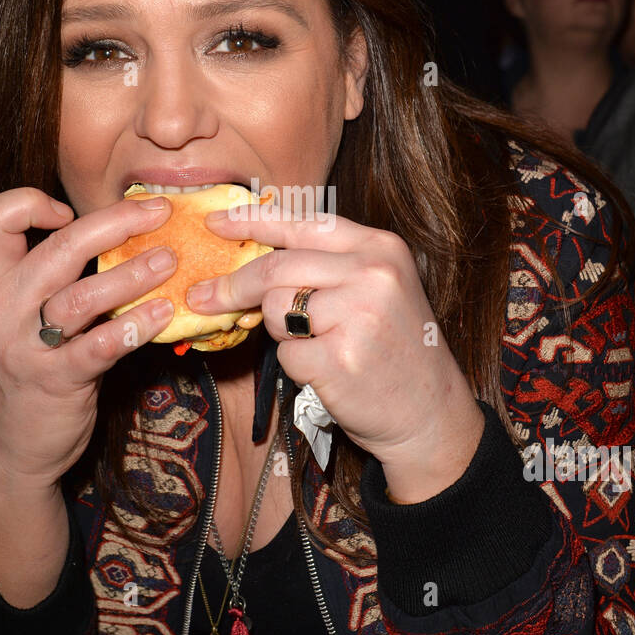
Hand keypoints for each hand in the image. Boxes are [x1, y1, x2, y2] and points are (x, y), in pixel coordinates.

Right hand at [0, 190, 175, 489]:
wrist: (8, 453)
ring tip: (171, 261)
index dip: (27, 204)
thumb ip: (55, 284)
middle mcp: (3, 311)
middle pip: (56, 249)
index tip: (69, 211)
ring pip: (82, 297)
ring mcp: (27, 348)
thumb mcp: (23, 322)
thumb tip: (122, 240)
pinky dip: (136, 325)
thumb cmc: (28, 375)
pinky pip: (101, 346)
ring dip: (133, 275)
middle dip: (112, 223)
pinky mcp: (56, 382)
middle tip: (158, 212)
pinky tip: (166, 313)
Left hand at [185, 204, 484, 499]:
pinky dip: (296, 365)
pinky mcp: (340, 360)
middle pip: (277, 267)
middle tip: (203, 297)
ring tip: (315, 344)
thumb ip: (326, 267)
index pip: (304, 223)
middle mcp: (372, 274)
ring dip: (279, 330)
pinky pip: (286, 354)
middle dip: (233, 284)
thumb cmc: (394, 349)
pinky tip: (327, 372)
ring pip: (276, 309)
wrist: (431, 413)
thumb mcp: (376, 289)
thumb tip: (248, 257)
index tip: (215, 223)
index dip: (253, 221)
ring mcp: (358, 316)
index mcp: (380, 248)